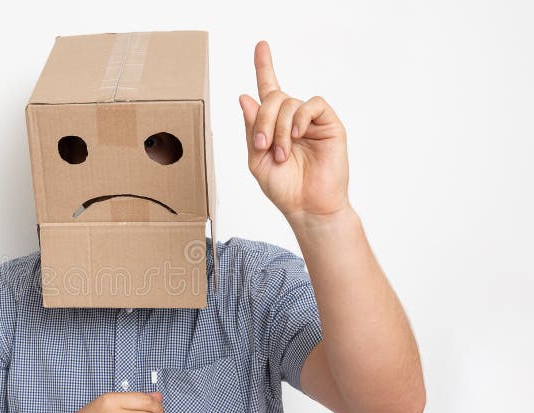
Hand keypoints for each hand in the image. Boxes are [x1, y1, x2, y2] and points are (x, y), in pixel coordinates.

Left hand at [239, 41, 350, 225]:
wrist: (307, 206)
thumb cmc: (284, 187)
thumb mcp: (256, 159)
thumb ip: (251, 128)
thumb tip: (245, 96)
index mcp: (274, 125)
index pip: (268, 90)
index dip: (264, 66)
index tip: (261, 45)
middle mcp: (292, 119)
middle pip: (273, 96)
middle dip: (262, 119)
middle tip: (263, 145)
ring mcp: (311, 121)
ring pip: (289, 102)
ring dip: (278, 128)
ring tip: (282, 153)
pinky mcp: (329, 124)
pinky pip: (312, 105)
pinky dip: (299, 118)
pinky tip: (297, 136)